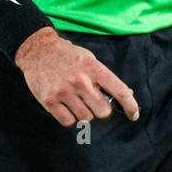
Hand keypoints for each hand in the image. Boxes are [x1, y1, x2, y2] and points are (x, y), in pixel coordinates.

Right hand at [13, 27, 139, 124]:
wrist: (38, 50)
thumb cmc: (67, 55)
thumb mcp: (89, 59)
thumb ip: (105, 77)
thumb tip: (125, 94)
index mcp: (94, 69)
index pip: (119, 90)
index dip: (130, 106)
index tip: (133, 115)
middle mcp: (80, 81)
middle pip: (103, 111)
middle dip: (101, 109)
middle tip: (93, 102)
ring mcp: (64, 92)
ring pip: (86, 118)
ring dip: (84, 113)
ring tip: (76, 101)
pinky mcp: (49, 101)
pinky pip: (68, 121)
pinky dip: (69, 118)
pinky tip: (66, 107)